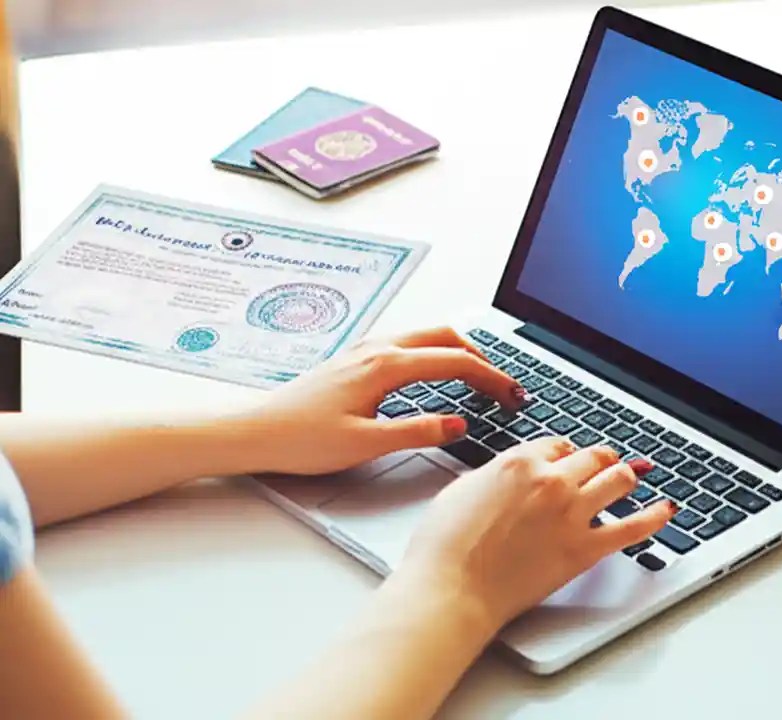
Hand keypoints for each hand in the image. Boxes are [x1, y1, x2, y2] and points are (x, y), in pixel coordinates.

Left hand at [236, 327, 523, 475]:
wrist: (253, 431)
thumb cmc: (300, 439)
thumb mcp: (365, 444)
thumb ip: (417, 431)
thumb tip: (458, 424)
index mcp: (385, 366)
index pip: (456, 362)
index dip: (493, 378)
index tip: (514, 396)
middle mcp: (377, 349)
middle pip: (447, 337)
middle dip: (484, 358)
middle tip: (505, 386)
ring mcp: (365, 350)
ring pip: (428, 336)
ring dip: (461, 352)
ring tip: (481, 380)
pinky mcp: (356, 359)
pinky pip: (409, 345)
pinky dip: (437, 354)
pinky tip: (438, 376)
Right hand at [399, 438, 676, 633]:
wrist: (452, 589)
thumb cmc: (445, 546)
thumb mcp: (462, 489)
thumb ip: (496, 475)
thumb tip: (509, 475)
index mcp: (520, 462)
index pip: (558, 445)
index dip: (563, 454)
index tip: (564, 461)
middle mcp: (552, 482)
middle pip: (593, 456)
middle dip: (597, 460)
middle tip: (601, 465)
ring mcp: (572, 514)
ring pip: (619, 479)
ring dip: (625, 476)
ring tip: (628, 479)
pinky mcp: (585, 549)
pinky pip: (634, 527)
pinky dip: (655, 517)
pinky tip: (666, 509)